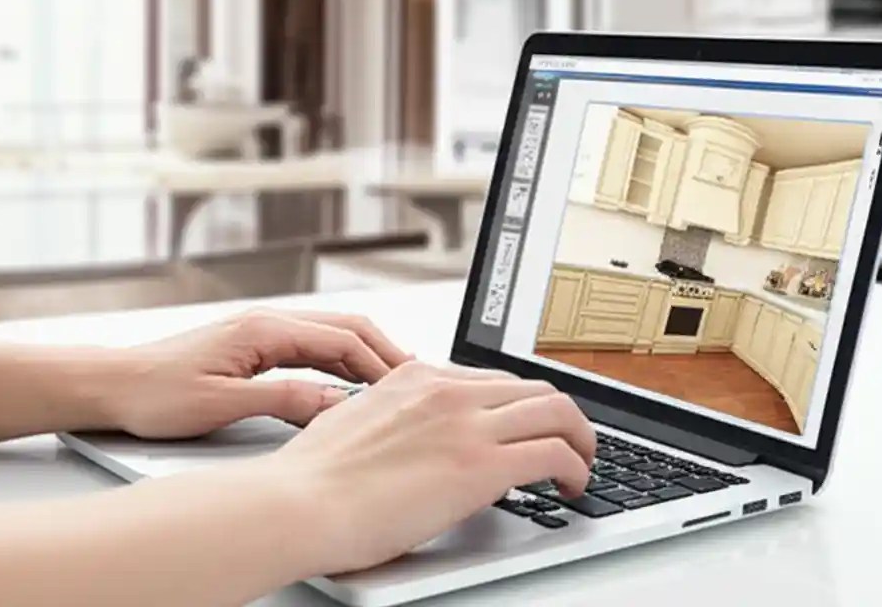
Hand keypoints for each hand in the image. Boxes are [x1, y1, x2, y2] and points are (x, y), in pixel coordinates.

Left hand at [104, 310, 413, 438]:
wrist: (110, 386)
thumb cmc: (153, 395)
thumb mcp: (223, 405)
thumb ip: (285, 401)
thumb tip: (338, 405)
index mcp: (264, 330)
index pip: (342, 339)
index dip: (379, 363)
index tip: (405, 386)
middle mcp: (267, 322)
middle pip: (345, 327)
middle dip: (384, 351)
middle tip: (416, 379)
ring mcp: (261, 331)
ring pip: (331, 335)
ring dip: (365, 355)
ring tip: (394, 381)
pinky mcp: (254, 345)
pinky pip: (312, 347)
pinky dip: (340, 361)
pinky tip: (351, 381)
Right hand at [261, 360, 595, 574]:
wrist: (299, 503)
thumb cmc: (314, 479)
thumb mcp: (356, 420)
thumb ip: (396, 418)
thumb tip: (415, 437)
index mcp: (418, 377)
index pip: (493, 380)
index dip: (522, 406)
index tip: (531, 425)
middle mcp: (449, 391)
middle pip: (535, 389)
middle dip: (563, 417)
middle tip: (571, 443)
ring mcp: (468, 424)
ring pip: (558, 413)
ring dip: (581, 439)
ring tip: (582, 464)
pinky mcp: (483, 465)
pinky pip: (556, 454)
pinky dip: (577, 468)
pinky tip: (572, 485)